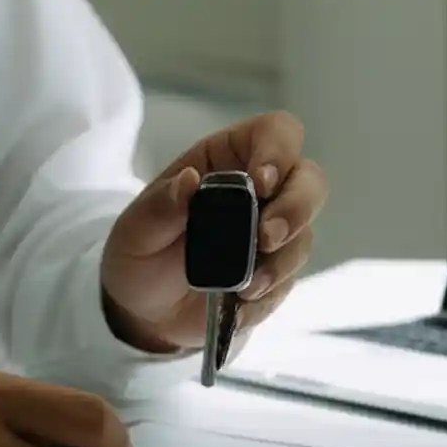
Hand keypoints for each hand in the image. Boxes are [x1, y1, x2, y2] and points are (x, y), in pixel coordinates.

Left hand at [101, 110, 328, 351]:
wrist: (146, 313)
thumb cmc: (140, 256)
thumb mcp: (135, 230)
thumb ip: (160, 207)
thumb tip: (189, 181)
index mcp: (228, 160)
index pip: (276, 133)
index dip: (279, 150)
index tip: (261, 182)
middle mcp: (261, 192)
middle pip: (310, 181)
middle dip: (296, 209)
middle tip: (266, 238)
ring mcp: (273, 234)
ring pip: (305, 235)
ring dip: (281, 262)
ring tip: (245, 287)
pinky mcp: (277, 275)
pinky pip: (289, 282)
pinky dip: (267, 296)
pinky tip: (238, 305)